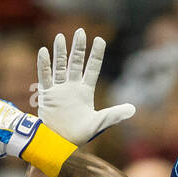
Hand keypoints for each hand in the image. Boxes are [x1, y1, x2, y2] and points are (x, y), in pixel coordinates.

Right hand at [36, 29, 134, 144]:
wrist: (59, 145)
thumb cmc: (79, 135)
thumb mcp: (99, 123)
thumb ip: (114, 114)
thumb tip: (133, 109)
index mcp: (85, 91)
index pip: (92, 68)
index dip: (96, 54)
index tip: (100, 40)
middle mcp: (72, 87)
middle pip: (75, 63)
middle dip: (78, 48)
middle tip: (80, 31)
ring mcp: (58, 90)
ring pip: (59, 66)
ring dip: (60, 52)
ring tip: (60, 37)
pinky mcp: (46, 95)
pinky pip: (44, 77)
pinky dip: (44, 65)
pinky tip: (44, 51)